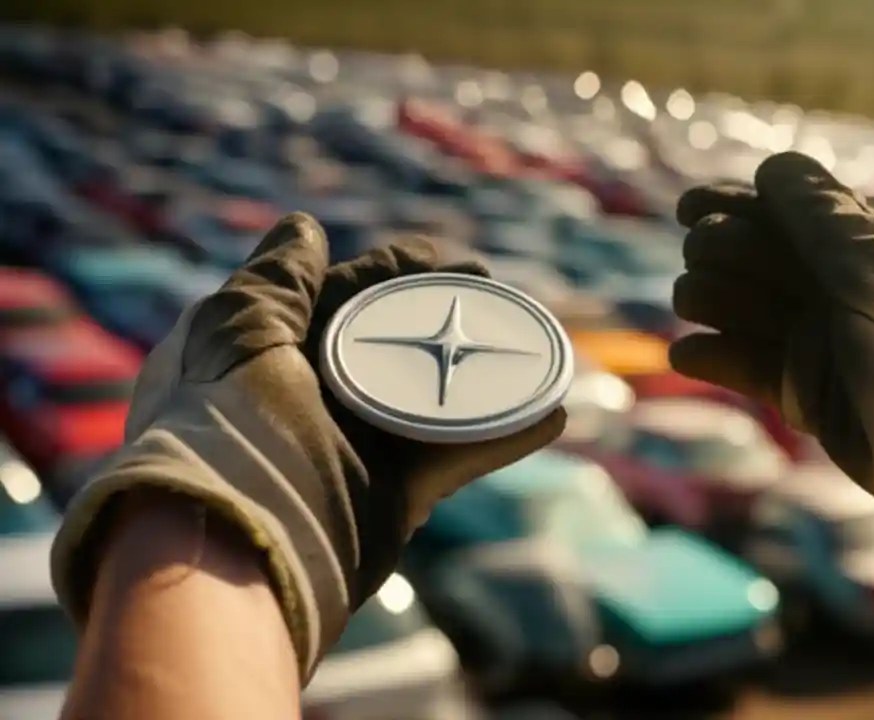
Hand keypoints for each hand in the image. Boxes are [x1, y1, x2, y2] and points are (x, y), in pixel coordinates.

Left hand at [52, 214, 565, 676]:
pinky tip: (550, 413)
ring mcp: (353, 448)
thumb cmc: (227, 427)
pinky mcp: (390, 495)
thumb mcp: (242, 331)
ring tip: (537, 346)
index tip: (452, 260)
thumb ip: (280, 279)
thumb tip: (303, 226)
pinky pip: (458, 454)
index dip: (395, 271)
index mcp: (266, 353)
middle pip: (393, 340)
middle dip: (447, 314)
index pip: (339, 294)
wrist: (235, 553)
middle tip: (500, 295)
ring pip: (432, 397)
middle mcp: (309, 396)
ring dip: (486, 374)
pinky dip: (505, 435)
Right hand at [670, 152, 873, 568]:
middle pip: (743, 254)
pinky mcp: (796, 389)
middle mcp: (827, 285)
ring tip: (697, 301)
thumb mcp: (863, 245)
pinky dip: (708, 356)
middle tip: (710, 256)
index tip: (688, 210)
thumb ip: (811, 204)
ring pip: (733, 306)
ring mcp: (809, 337)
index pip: (776, 211)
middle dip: (717, 249)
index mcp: (851, 242)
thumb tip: (769, 169)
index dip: (727, 205)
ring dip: (706, 295)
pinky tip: (691, 352)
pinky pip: (738, 364)